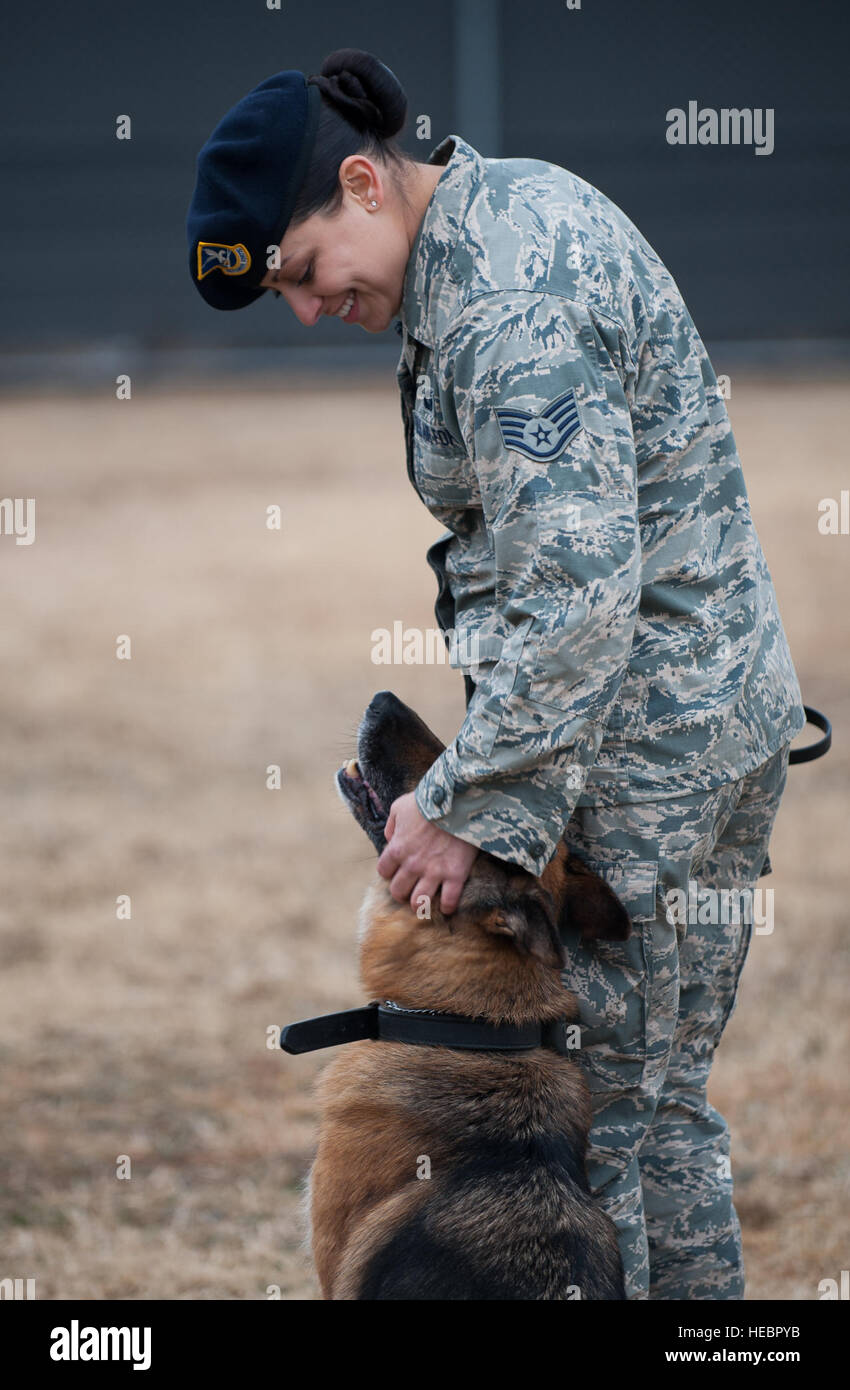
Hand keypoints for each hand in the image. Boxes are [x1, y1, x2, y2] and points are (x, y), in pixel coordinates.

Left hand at [376, 791, 479, 915]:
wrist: (459, 801)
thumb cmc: (428, 802)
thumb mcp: (400, 807)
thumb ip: (391, 825)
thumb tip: (390, 839)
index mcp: (397, 848)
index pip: (383, 871)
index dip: (389, 871)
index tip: (396, 869)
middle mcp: (412, 865)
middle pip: (398, 891)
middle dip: (401, 891)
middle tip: (408, 888)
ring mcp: (434, 872)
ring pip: (419, 902)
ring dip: (419, 903)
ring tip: (423, 900)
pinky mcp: (455, 875)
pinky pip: (449, 901)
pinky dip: (447, 907)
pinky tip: (446, 905)